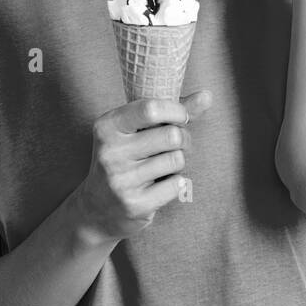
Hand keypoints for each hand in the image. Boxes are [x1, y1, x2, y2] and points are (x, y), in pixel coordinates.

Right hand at [75, 90, 212, 243]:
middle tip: (176, 145)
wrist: (98, 210)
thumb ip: (171, 112)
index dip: (176, 111)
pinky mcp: (134, 204)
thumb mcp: (137, 131)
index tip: (181, 117)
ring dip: (178, 163)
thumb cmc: (126, 160)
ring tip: (163, 167)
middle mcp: (110, 152)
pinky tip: (160, 185)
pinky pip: (176, 185)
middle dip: (183, 139)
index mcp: (107, 126)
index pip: (151, 109)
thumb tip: (207, 96)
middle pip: (172, 135)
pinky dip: (176, 183)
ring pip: (176, 160)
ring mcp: (120, 180)